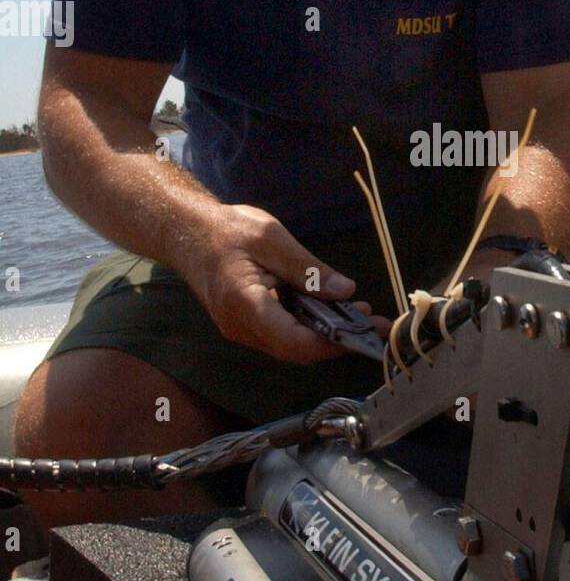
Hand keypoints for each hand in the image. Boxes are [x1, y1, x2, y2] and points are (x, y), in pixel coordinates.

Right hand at [179, 203, 388, 363]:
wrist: (188, 233)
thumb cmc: (227, 230)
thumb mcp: (271, 237)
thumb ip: (308, 268)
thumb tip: (344, 291)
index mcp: (245, 304)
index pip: (293, 341)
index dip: (332, 343)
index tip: (363, 331)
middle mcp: (240, 327)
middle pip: (295, 349)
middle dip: (336, 340)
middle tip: (372, 322)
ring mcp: (241, 329)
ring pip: (289, 345)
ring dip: (324, 334)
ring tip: (357, 314)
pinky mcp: (245, 325)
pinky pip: (281, 335)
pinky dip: (308, 326)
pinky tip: (329, 310)